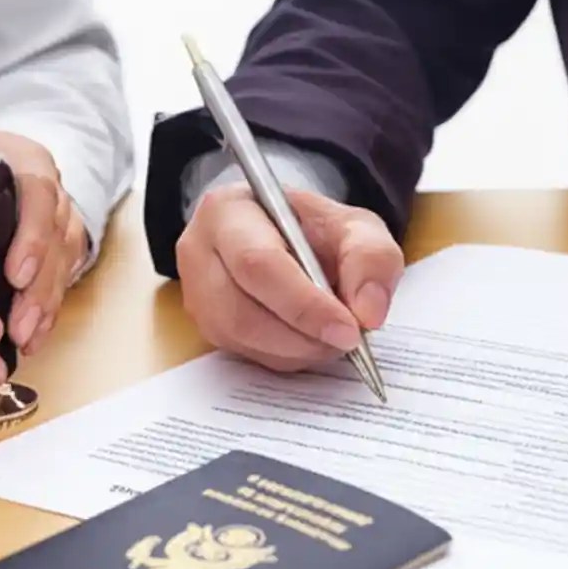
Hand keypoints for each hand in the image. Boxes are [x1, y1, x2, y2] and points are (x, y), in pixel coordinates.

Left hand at [0, 108, 89, 354]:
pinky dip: (46, 316)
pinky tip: (30, 341)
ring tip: (21, 339)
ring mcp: (61, 230)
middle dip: (39, 288)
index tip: (14, 273)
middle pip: (57, 243)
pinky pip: (59, 287)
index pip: (41, 195)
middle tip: (17, 322)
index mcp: (30, 166)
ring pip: (62, 270)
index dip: (31, 237)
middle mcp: (54, 200)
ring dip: (43, 308)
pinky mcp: (59, 257)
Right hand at [176, 183, 403, 370]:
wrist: (292, 240)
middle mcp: (199, 253)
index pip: (258, 263)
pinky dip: (286, 356)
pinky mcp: (207, 327)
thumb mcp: (356, 227)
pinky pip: (245, 355)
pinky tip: (310, 340)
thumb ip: (371, 258)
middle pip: (242, 312)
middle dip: (303, 335)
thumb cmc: (316, 230)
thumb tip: (368, 312)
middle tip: (347, 341)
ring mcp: (196, 294)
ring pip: (242, 340)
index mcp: (228, 211)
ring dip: (297, 351)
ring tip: (332, 338)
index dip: (304, 304)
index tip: (349, 329)